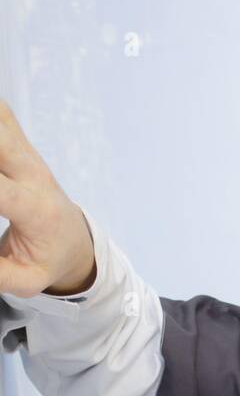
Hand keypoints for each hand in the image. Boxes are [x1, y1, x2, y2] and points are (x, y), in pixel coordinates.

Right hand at [0, 99, 96, 296]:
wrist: (76, 242)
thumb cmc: (49, 260)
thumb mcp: (28, 281)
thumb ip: (1, 275)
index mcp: (36, 210)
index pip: (0, 190)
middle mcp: (34, 175)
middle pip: (0, 142)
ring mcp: (30, 155)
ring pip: (1, 119)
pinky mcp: (23, 144)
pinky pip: (2, 114)